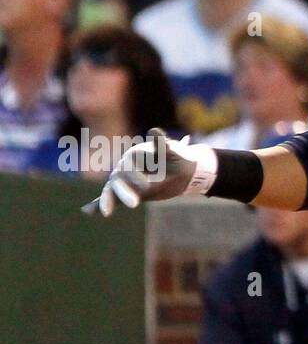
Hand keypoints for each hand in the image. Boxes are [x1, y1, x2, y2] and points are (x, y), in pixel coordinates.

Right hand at [82, 128, 199, 217]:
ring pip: (112, 189)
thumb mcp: (173, 154)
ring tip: (106, 213)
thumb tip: (154, 130)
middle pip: (118, 179)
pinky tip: (87, 211)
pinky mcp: (127, 191)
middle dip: (124, 192)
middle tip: (135, 204)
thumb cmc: (179, 161)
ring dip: (107, 200)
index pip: (129, 165)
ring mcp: (125, 180)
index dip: (134, 175)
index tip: (146, 186)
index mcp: (136, 155)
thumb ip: (162, 146)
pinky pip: (112, 196)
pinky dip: (99, 203)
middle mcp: (126, 166)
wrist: (183, 173)